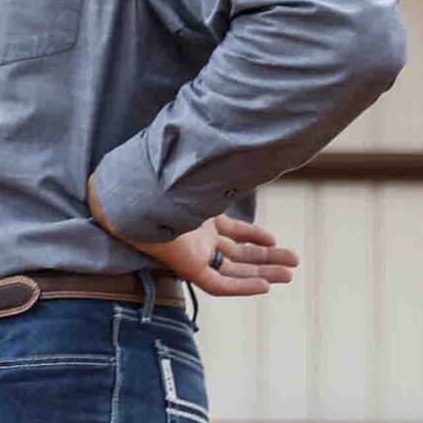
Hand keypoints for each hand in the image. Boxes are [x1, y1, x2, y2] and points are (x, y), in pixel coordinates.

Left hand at [91, 180, 297, 296]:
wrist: (128, 195)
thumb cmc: (158, 179)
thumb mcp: (198, 172)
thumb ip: (219, 165)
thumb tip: (242, 136)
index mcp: (197, 218)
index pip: (231, 232)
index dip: (253, 236)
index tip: (275, 239)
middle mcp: (197, 238)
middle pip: (238, 254)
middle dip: (267, 258)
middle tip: (294, 263)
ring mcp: (193, 252)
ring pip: (234, 269)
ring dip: (263, 272)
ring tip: (291, 275)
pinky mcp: (186, 267)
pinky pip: (218, 284)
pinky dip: (241, 286)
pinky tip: (265, 287)